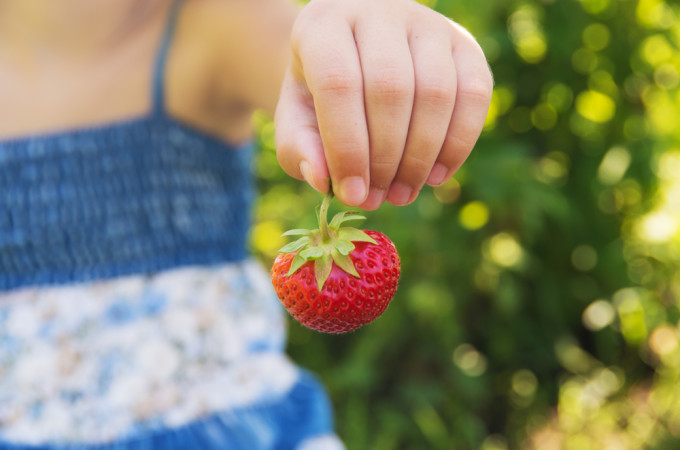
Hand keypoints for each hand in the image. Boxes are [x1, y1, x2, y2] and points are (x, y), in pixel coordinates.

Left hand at [274, 0, 492, 208]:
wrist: (353, 58)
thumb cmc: (318, 96)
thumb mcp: (294, 121)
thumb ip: (298, 150)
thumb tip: (324, 180)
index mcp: (324, 25)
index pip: (339, 83)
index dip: (348, 147)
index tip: (352, 194)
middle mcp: (378, 10)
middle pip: (391, 89)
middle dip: (386, 158)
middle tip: (378, 198)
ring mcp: (427, 22)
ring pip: (436, 92)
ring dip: (420, 157)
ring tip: (401, 193)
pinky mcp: (463, 43)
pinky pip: (474, 95)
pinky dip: (458, 145)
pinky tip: (435, 176)